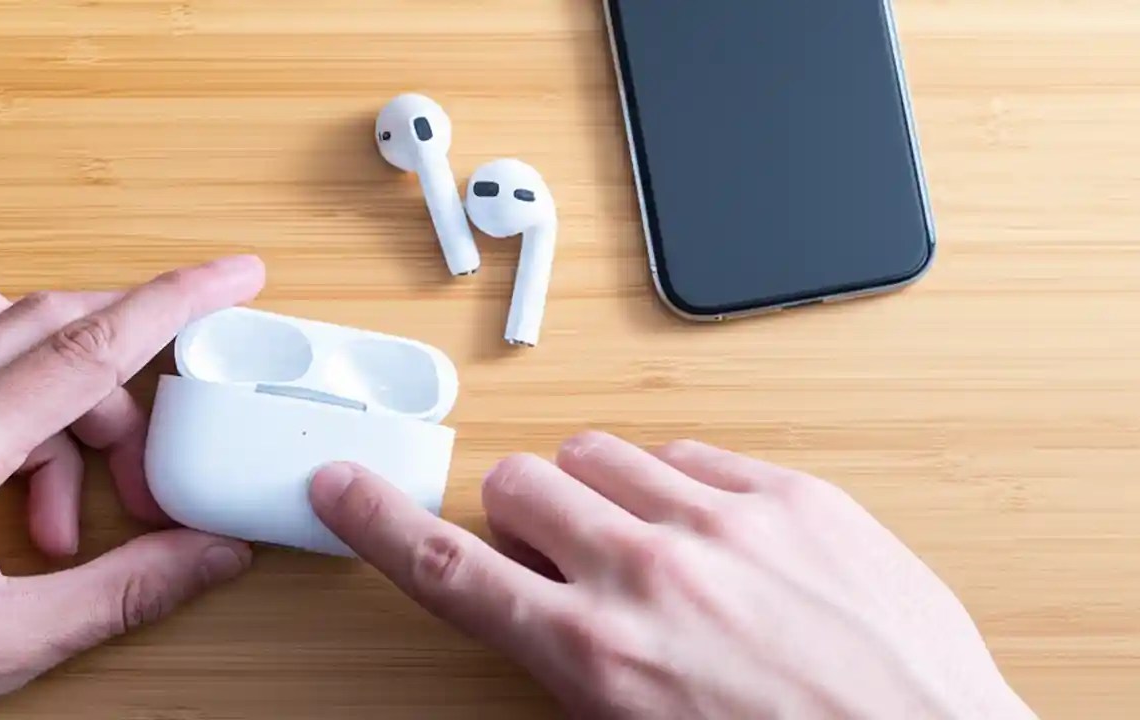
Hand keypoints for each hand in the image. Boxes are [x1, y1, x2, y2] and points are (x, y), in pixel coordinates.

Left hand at [0, 256, 264, 717]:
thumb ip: (117, 594)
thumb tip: (212, 555)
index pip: (88, 351)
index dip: (175, 303)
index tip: (233, 275)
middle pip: (52, 326)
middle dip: (124, 381)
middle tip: (145, 473)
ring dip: (57, 390)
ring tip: (57, 503)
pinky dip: (1, 388)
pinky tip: (1, 474)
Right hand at [310, 432, 1036, 718]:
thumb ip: (571, 670)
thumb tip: (542, 626)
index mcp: (598, 654)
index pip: (450, 568)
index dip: (379, 523)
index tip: (346, 487)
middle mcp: (651, 572)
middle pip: (522, 484)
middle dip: (520, 514)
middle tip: (552, 551)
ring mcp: (726, 520)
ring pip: (602, 452)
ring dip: (598, 492)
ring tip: (637, 541)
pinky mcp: (793, 494)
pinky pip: (694, 453)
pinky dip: (682, 485)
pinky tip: (709, 531)